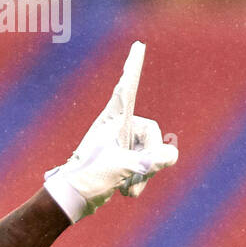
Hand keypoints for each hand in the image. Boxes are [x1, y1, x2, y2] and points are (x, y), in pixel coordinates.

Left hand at [43, 41, 178, 222]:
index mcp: (112, 121)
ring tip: (126, 190)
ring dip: (144, 174)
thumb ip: (151, 160)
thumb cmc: (90, 179)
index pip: (126, 89)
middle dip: (150, 157)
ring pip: (150, 152)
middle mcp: (118, 128)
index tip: (137, 46)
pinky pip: (144, 165)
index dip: (133, 68)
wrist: (73, 200)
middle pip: (151, 133)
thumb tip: (172, 155)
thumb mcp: (123, 167)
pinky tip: (125, 193)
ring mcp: (121, 144)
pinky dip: (140, 180)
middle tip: (139, 173)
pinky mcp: (123, 159)